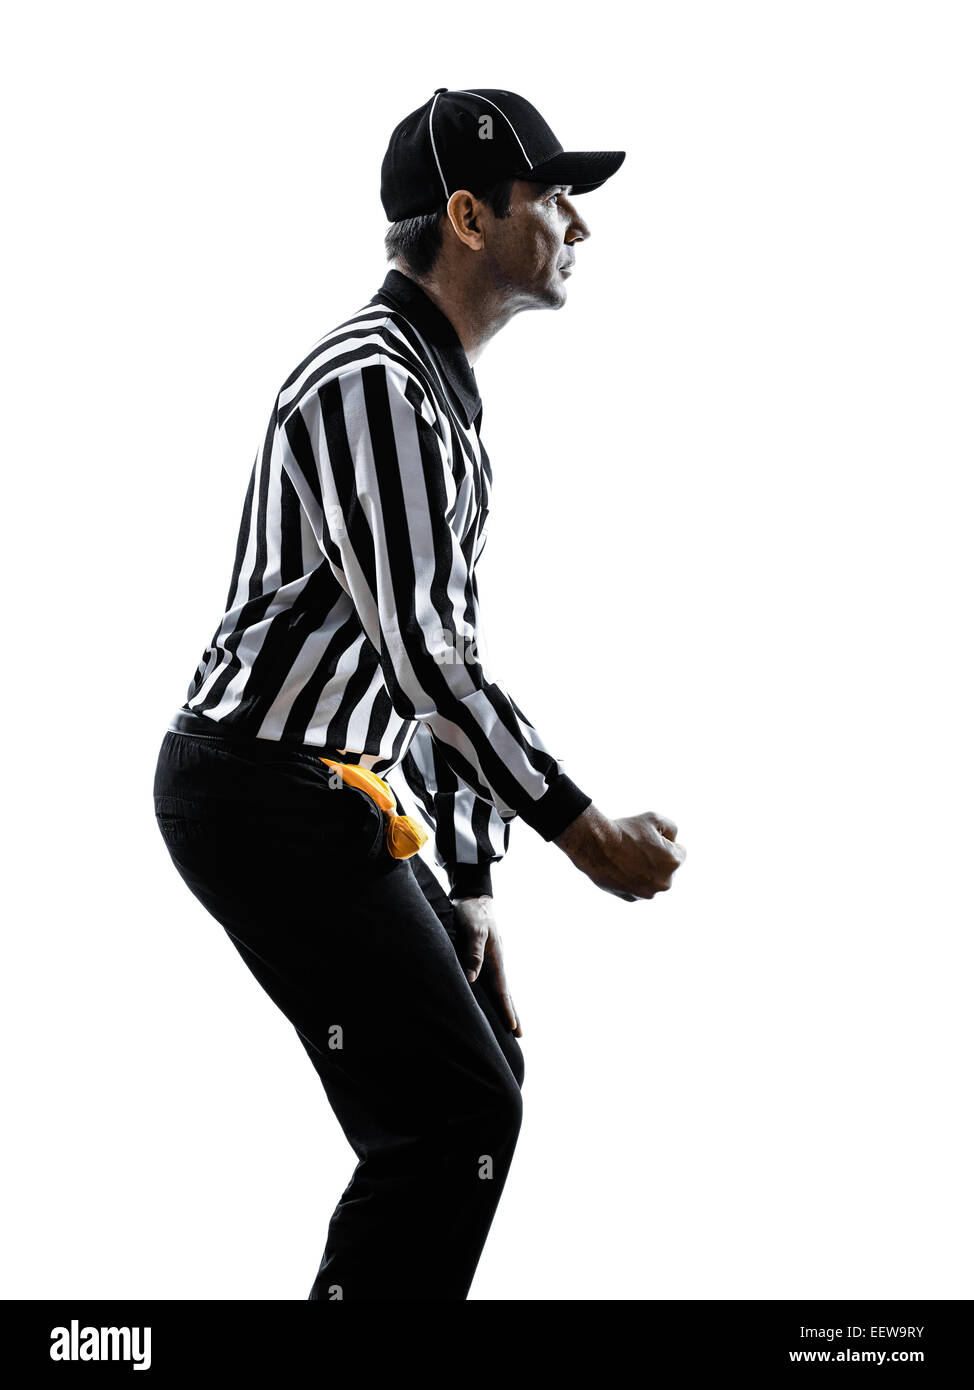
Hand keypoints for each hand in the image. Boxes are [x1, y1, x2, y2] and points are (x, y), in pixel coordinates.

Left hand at [451, 894, 521, 1035]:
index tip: (513, 1029)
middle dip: (511, 1013)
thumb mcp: (473, 931)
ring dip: (503, 1005)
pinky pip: (489, 980)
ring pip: (498, 988)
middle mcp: (495, 962)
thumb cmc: (472, 913)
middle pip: (504, 993)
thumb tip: (472, 979)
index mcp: (496, 958)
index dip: (507, 1010)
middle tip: (520, 1035)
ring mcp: (491, 959)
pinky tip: (490, 998)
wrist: (473, 897)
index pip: (502, 990)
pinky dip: (493, 993)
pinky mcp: (482, 956)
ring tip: (508, 1022)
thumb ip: (473, 953)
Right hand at [554, 804, 685, 901]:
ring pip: (652, 879)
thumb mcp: (654, 818)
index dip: (663, 841)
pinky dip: (632, 879)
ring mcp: (647, 893)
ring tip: (627, 857)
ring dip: (645, 871)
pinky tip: (620, 868)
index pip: (679, 850)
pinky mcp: (632, 898)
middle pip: (667, 867)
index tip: (646, 838)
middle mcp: (664, 882)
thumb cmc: (625, 830)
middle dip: (657, 859)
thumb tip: (673, 840)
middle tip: (636, 847)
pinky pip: (638, 887)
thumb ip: (672, 829)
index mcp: (673, 862)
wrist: (595, 846)